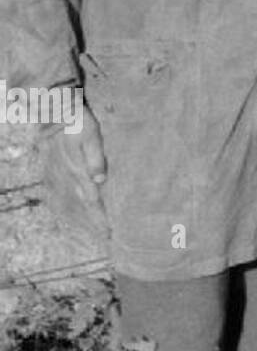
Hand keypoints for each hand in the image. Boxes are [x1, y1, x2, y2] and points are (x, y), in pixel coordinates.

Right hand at [43, 102, 108, 242]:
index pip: (92, 201)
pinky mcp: (52, 170)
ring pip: (69, 202)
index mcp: (79, 172)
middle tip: (105, 238)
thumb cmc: (78, 122)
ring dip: (80, 218)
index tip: (110, 233)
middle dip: (93, 223)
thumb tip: (100, 180)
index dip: (100, 219)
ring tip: (91, 231)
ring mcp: (57, 175)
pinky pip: (58, 194)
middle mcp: (67, 178)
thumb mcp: (92, 136)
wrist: (54, 111)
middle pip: (81, 206)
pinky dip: (65, 206)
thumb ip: (96, 158)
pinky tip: (69, 213)